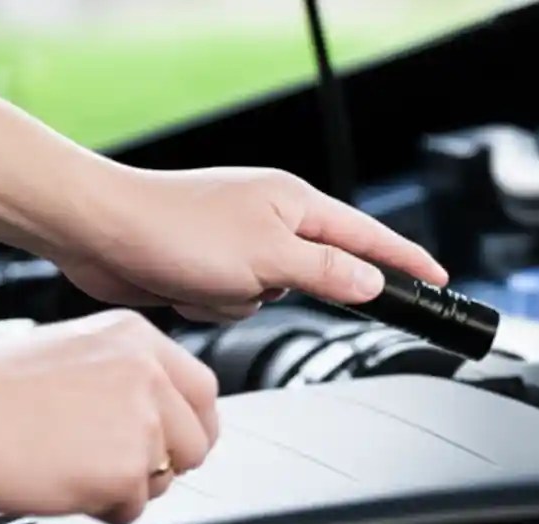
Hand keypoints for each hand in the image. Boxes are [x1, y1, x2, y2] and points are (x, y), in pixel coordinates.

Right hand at [0, 310, 216, 523]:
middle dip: (162, 465)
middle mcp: (150, 375)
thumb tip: (156, 414)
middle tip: (115, 467)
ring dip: (125, 488)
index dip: (192, 426)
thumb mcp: (74, 351)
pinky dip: (100, 510)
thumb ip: (125, 375)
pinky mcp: (125, 471)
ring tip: (72, 468)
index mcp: (138, 339)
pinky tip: (62, 484)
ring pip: (163, 480)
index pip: (203, 391)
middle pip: (195, 443)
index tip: (179, 444)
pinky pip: (131, 510)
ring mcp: (143, 424)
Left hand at [52, 166, 448, 321]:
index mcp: (295, 204)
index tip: (438, 278)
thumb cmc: (176, 229)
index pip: (369, 237)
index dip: (406, 260)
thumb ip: (327, 273)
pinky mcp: (209, 266)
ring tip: (206, 278)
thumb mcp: (268, 258)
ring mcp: (239, 244)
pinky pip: (235, 303)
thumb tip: (370, 282)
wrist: (100, 233)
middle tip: (248, 280)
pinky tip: (187, 287)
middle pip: (315, 276)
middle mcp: (271, 220)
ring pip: (271, 297)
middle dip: (281, 290)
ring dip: (239, 301)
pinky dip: (213, 304)